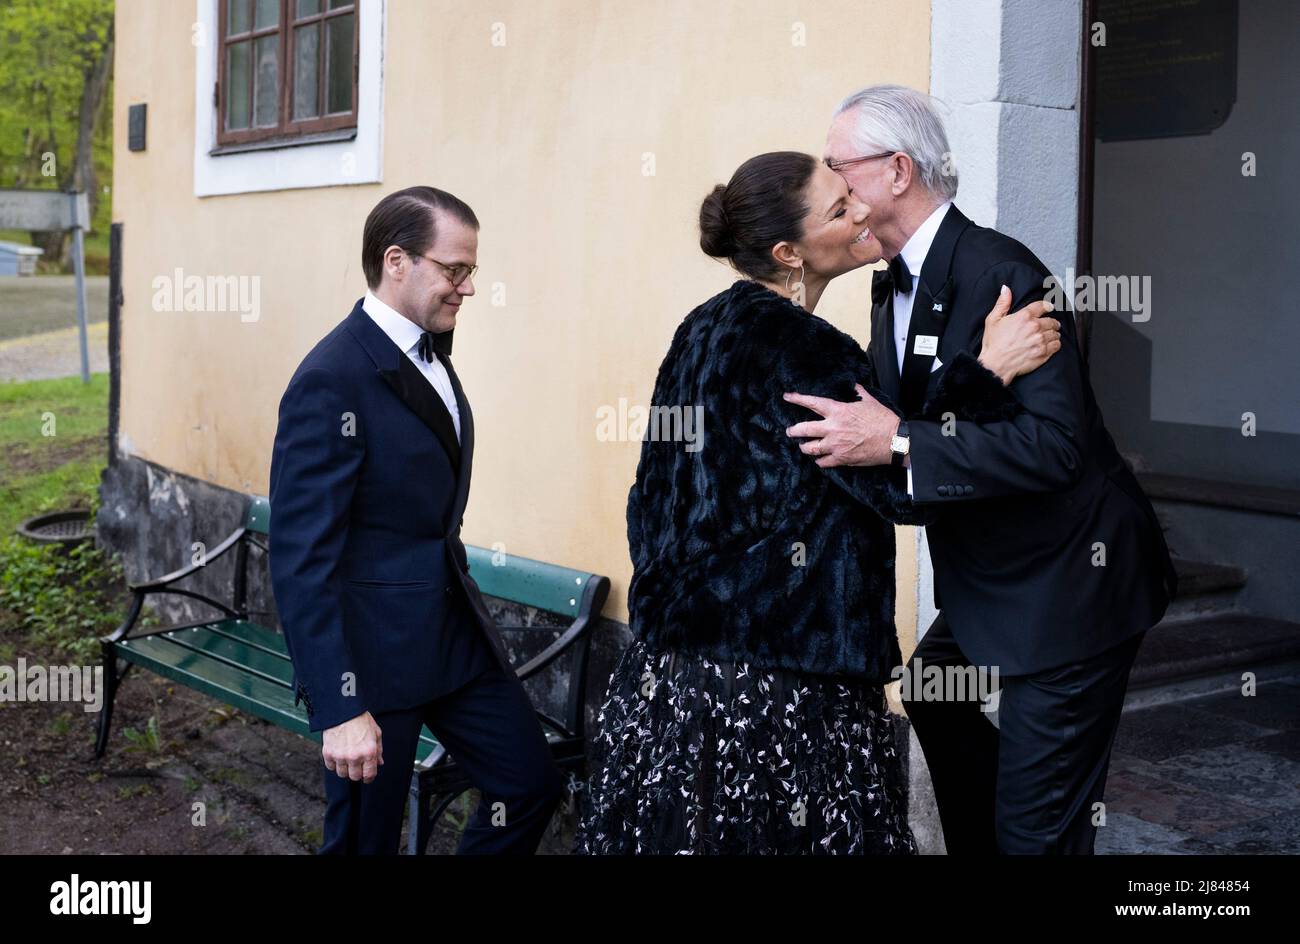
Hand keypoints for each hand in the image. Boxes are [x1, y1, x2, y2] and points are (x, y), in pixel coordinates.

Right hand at [322, 711, 382, 782]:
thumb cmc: (360, 719)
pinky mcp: (328, 753)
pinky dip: (334, 763)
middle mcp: (354, 756)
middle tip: (357, 765)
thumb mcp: (376, 732)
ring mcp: (340, 756)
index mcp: (368, 752)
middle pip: (355, 777)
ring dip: (345, 769)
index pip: (369, 774)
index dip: (369, 777)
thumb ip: (378, 750)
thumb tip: (379, 762)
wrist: (343, 710)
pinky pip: (331, 767)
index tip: (367, 776)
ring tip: (347, 758)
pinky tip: (338, 755)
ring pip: (342, 773)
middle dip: (357, 773)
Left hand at [783, 383, 898, 466]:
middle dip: (793, 431)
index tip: (787, 397)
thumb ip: (858, 392)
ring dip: (804, 447)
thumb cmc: (883, 420)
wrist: (894, 441)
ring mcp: (836, 445)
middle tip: (790, 431)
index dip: (798, 399)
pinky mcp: (842, 459)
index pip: (812, 403)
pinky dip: (819, 461)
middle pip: (804, 430)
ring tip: (802, 446)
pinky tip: (818, 460)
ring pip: (810, 448)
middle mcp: (833, 428)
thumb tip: (854, 385)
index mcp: (838, 411)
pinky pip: (823, 462)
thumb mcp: (870, 401)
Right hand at [977, 285, 1060, 383]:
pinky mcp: (1043, 353)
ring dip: (1054, 333)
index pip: (1043, 306)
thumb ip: (1002, 303)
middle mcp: (1035, 327)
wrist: (995, 365)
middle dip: (1052, 322)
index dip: (1047, 306)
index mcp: (1024, 316)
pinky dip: (1055, 344)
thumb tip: (1005, 289)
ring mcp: (1040, 341)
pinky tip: (1050, 344)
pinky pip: (1056, 345)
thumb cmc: (993, 344)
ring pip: (1055, 333)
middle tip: (1051, 325)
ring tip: (1050, 335)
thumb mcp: (993, 320)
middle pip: (1052, 320)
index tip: (1049, 308)